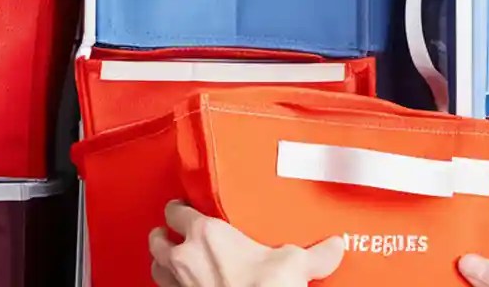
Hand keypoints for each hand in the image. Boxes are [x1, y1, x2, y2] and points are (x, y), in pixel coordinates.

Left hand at [149, 201, 345, 286]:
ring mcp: (177, 286)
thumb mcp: (293, 266)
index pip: (177, 211)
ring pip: (155, 265)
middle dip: (164, 234)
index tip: (186, 208)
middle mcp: (184, 258)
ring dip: (161, 261)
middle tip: (174, 232)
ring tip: (171, 259)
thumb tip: (333, 247)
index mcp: (206, 235)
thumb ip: (313, 254)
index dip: (179, 208)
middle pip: (157, 238)